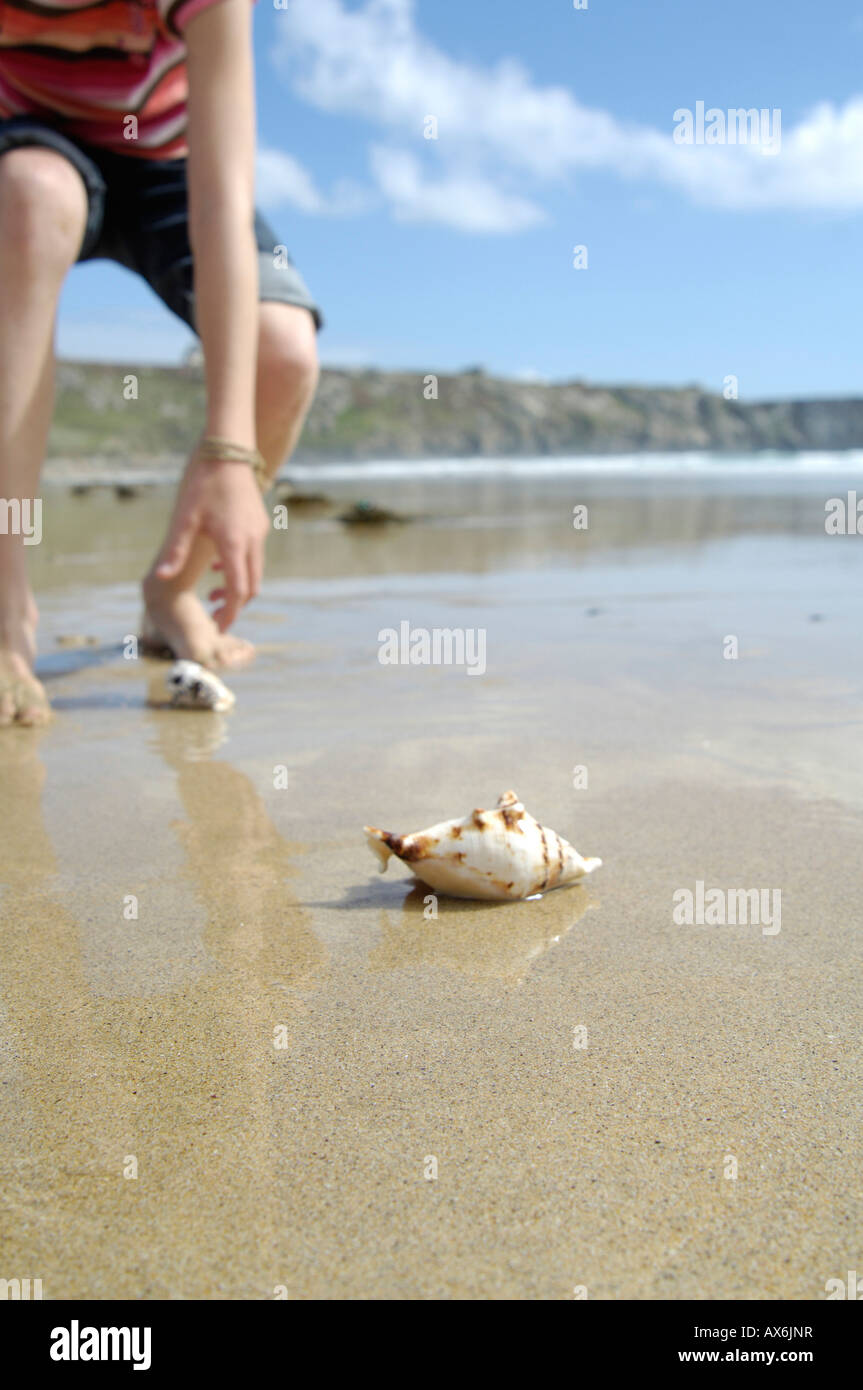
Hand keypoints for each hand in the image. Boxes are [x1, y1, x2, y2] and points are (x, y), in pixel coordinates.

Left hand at [155, 457, 270, 629]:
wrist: (228, 449)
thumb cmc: (203, 481)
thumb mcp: (184, 518)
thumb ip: (175, 550)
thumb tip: (161, 578)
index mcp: (235, 543)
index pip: (239, 591)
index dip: (231, 613)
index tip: (219, 627)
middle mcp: (253, 541)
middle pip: (252, 586)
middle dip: (236, 604)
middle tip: (214, 612)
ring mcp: (259, 532)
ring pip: (255, 572)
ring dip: (238, 586)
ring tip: (214, 591)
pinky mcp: (259, 523)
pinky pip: (254, 555)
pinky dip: (240, 568)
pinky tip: (218, 563)